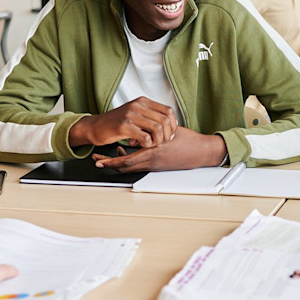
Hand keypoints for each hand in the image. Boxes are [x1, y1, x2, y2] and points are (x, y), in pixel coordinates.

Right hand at [68, 97, 178, 149]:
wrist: (95, 126)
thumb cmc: (117, 123)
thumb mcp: (136, 114)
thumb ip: (151, 117)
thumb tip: (171, 126)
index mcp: (143, 101)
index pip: (169, 111)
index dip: (173, 125)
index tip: (169, 135)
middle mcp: (138, 105)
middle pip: (165, 120)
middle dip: (167, 135)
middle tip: (160, 143)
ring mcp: (130, 114)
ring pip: (157, 129)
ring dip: (157, 141)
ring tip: (150, 144)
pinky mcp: (124, 126)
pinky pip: (145, 137)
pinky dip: (147, 144)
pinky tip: (141, 145)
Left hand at [93, 127, 226, 171]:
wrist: (202, 152)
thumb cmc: (188, 141)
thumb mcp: (168, 132)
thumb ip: (150, 133)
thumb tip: (134, 136)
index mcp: (153, 153)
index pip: (127, 161)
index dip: (111, 161)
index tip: (99, 159)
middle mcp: (152, 162)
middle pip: (125, 167)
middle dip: (109, 164)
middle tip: (97, 160)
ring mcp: (155, 166)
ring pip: (131, 167)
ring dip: (118, 163)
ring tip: (106, 158)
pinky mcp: (158, 166)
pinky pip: (139, 165)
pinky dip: (129, 160)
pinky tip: (125, 153)